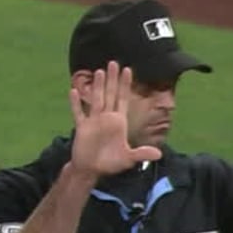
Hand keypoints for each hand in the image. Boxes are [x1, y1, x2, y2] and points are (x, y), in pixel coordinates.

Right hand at [67, 60, 161, 178]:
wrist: (90, 170)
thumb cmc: (109, 163)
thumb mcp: (127, 159)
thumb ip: (141, 154)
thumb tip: (159, 155)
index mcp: (118, 122)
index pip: (122, 99)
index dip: (125, 85)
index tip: (128, 70)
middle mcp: (106, 118)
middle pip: (110, 94)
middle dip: (112, 79)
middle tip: (113, 62)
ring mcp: (93, 122)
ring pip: (96, 99)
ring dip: (97, 86)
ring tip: (99, 71)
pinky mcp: (82, 128)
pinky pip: (78, 113)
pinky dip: (76, 103)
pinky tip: (73, 91)